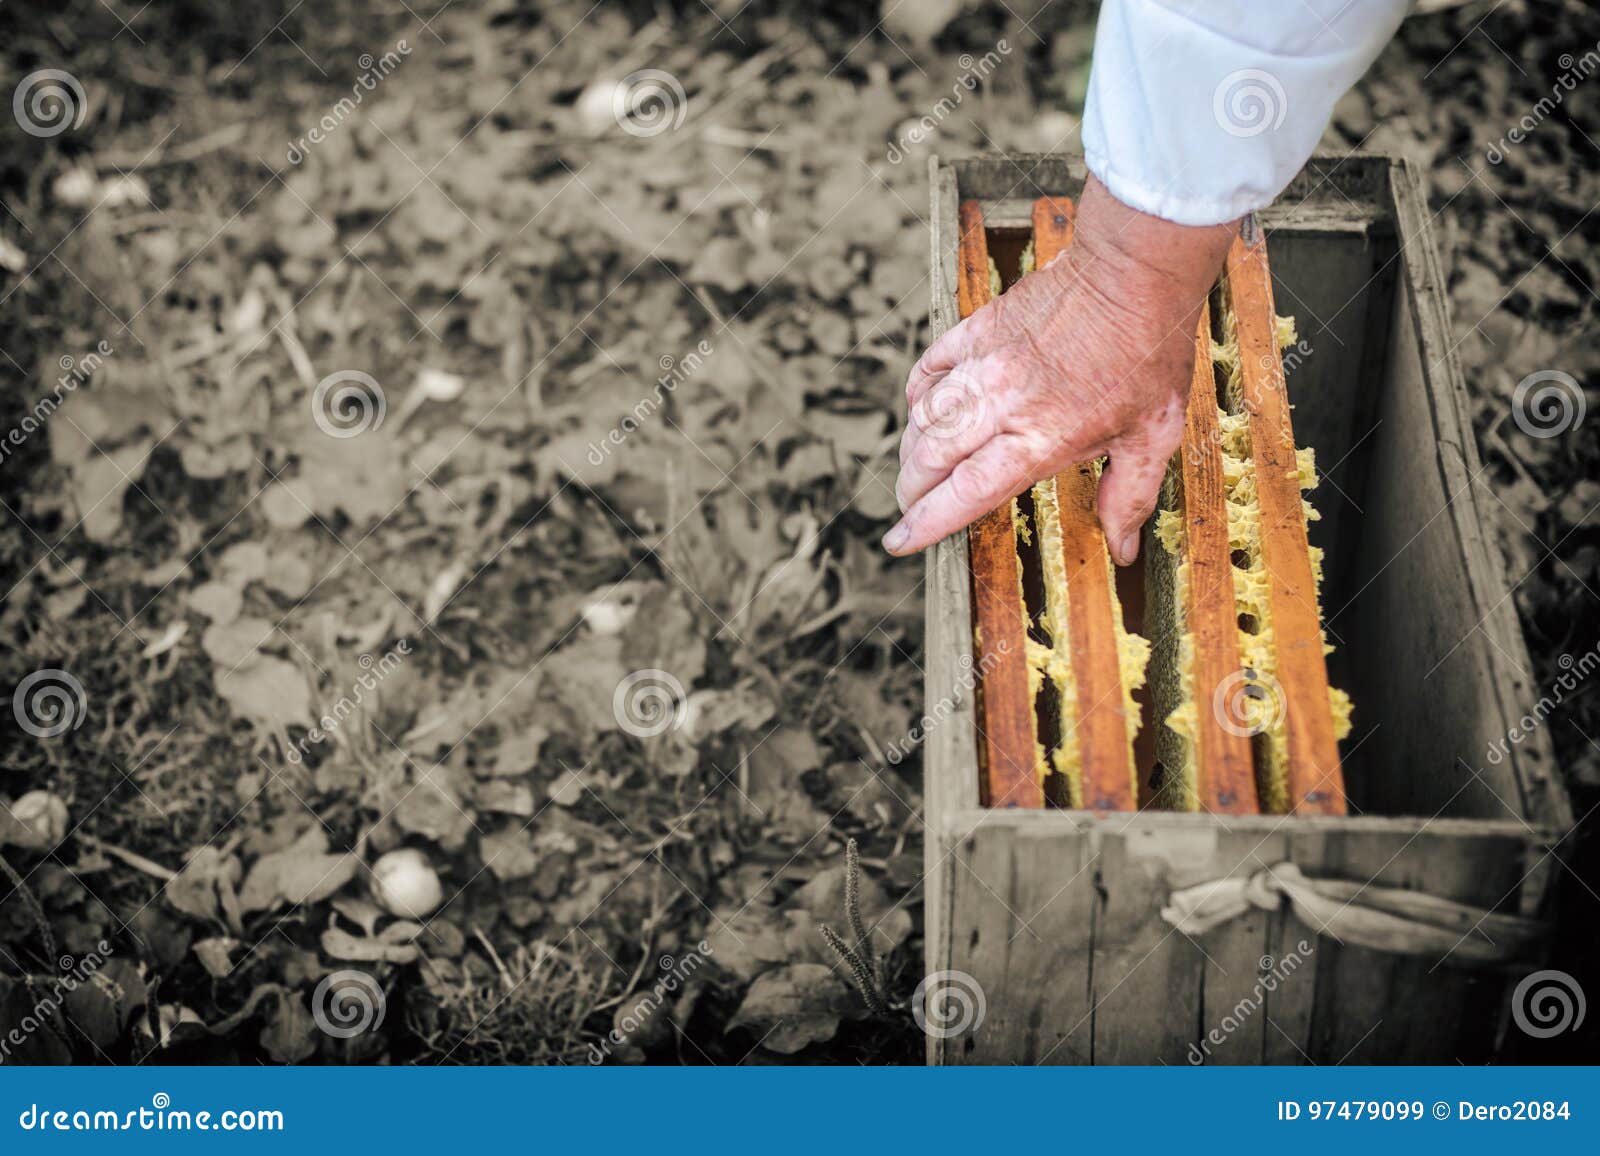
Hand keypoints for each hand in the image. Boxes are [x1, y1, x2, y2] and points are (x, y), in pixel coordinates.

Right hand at [884, 176, 1236, 565]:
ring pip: (924, 416)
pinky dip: (918, 394)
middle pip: (932, 458)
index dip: (926, 523)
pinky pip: (930, 367)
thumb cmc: (1149, 354)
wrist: (1133, 272)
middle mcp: (1003, 404)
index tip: (901, 541)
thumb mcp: (1154, 434)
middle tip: (909, 506)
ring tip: (913, 468)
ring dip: (911, 449)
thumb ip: (1130, 494)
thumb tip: (1124, 550)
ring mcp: (986, 363)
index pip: (965, 492)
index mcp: (1041, 438)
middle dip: (911, 491)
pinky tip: (919, 409)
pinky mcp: (980, 328)